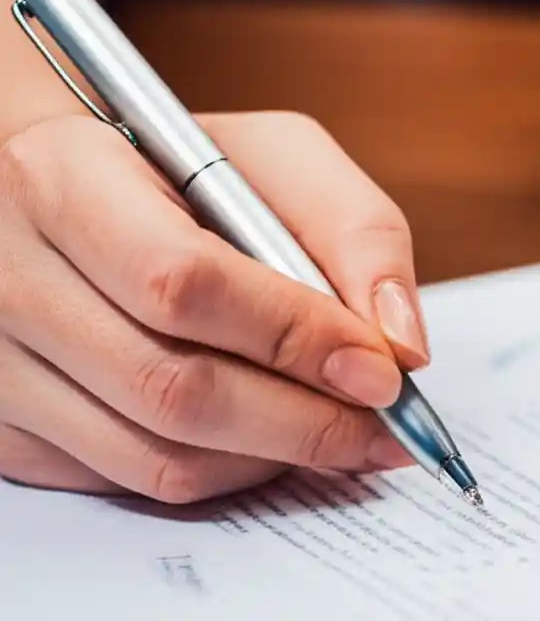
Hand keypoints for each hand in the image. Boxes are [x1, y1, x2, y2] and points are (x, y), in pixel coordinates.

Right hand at [0, 112, 430, 501]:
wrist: (57, 192)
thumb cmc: (179, 167)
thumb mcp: (277, 157)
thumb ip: (357, 230)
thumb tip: (401, 345)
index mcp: (63, 177)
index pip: (183, 282)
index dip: (297, 337)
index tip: (385, 372)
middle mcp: (5, 272)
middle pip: (172, 387)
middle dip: (307, 422)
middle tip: (384, 430)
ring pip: (155, 454)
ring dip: (274, 458)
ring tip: (341, 434)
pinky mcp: (2, 422)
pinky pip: (128, 481)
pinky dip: (223, 472)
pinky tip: (268, 438)